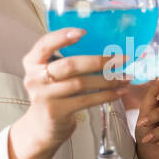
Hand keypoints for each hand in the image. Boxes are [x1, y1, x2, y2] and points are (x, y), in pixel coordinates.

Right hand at [8, 27, 127, 158]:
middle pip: (69, 65)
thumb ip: (66, 59)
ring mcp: (43, 96)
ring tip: (126, 78)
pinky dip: (105, 95)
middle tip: (122, 59)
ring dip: (107, 80)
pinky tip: (118, 92)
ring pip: (81, 83)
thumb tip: (106, 47)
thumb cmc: (54, 92)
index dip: (62, 36)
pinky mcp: (55, 112)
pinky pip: (85, 100)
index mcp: (32, 61)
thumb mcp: (52, 73)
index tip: (84, 32)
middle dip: (99, 61)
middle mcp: (34, 77)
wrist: (42, 126)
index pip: (44, 44)